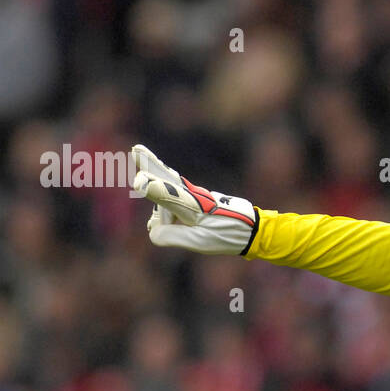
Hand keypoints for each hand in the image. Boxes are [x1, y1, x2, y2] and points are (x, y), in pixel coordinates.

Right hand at [131, 144, 257, 254]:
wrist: (252, 229)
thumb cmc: (226, 235)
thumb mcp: (199, 241)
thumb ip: (171, 236)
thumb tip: (152, 229)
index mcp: (193, 207)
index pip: (170, 197)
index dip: (154, 190)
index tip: (140, 183)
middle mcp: (192, 196)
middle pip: (167, 179)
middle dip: (151, 164)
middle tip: (136, 149)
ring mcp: (194, 195)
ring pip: (168, 192)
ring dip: (158, 189)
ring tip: (146, 168)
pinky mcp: (196, 199)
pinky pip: (175, 196)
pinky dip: (165, 197)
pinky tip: (156, 192)